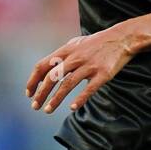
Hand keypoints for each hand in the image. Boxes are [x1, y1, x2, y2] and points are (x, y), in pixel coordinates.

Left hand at [25, 22, 142, 114]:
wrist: (122, 39)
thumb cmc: (97, 43)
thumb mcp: (76, 43)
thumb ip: (62, 55)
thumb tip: (48, 67)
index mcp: (66, 51)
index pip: (42, 66)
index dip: (33, 80)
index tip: (29, 93)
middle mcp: (75, 58)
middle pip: (52, 77)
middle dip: (41, 93)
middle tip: (35, 106)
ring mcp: (89, 66)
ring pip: (67, 85)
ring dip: (55, 99)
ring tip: (48, 110)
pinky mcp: (102, 74)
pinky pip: (88, 89)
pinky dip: (79, 99)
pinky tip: (71, 108)